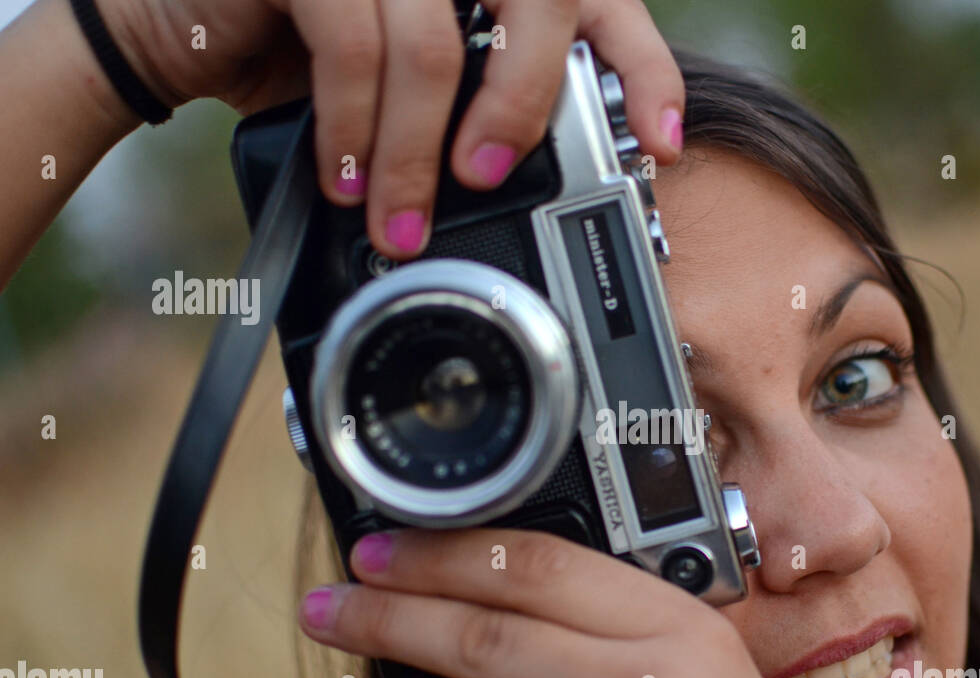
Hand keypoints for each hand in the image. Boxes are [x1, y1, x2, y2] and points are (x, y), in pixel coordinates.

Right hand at [99, 0, 684, 259]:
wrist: (180, 26)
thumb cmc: (308, 58)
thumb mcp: (417, 87)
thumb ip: (479, 106)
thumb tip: (543, 188)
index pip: (599, 0)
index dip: (642, 68)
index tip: (661, 141)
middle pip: (539, 3)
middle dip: (521, 106)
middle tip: (486, 177)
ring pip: (432, 45)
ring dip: (413, 153)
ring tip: (395, 217)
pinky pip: (353, 47)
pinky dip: (351, 130)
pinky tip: (341, 178)